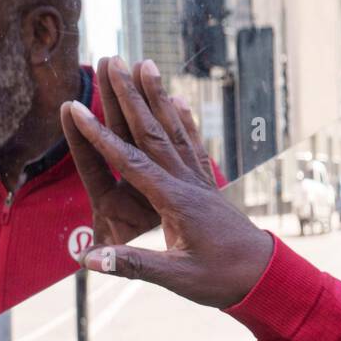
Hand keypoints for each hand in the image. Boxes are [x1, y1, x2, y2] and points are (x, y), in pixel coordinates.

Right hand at [60, 56, 273, 308]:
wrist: (264, 274)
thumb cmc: (221, 279)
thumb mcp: (177, 279)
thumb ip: (134, 266)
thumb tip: (89, 260)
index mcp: (174, 201)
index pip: (130, 161)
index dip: (99, 134)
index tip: (76, 107)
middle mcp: (187, 181)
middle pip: (152, 131)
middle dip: (129, 95)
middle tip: (113, 61)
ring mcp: (200, 180)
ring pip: (173, 129)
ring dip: (156, 95)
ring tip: (144, 63)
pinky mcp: (208, 184)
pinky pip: (193, 143)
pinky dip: (183, 118)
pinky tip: (177, 100)